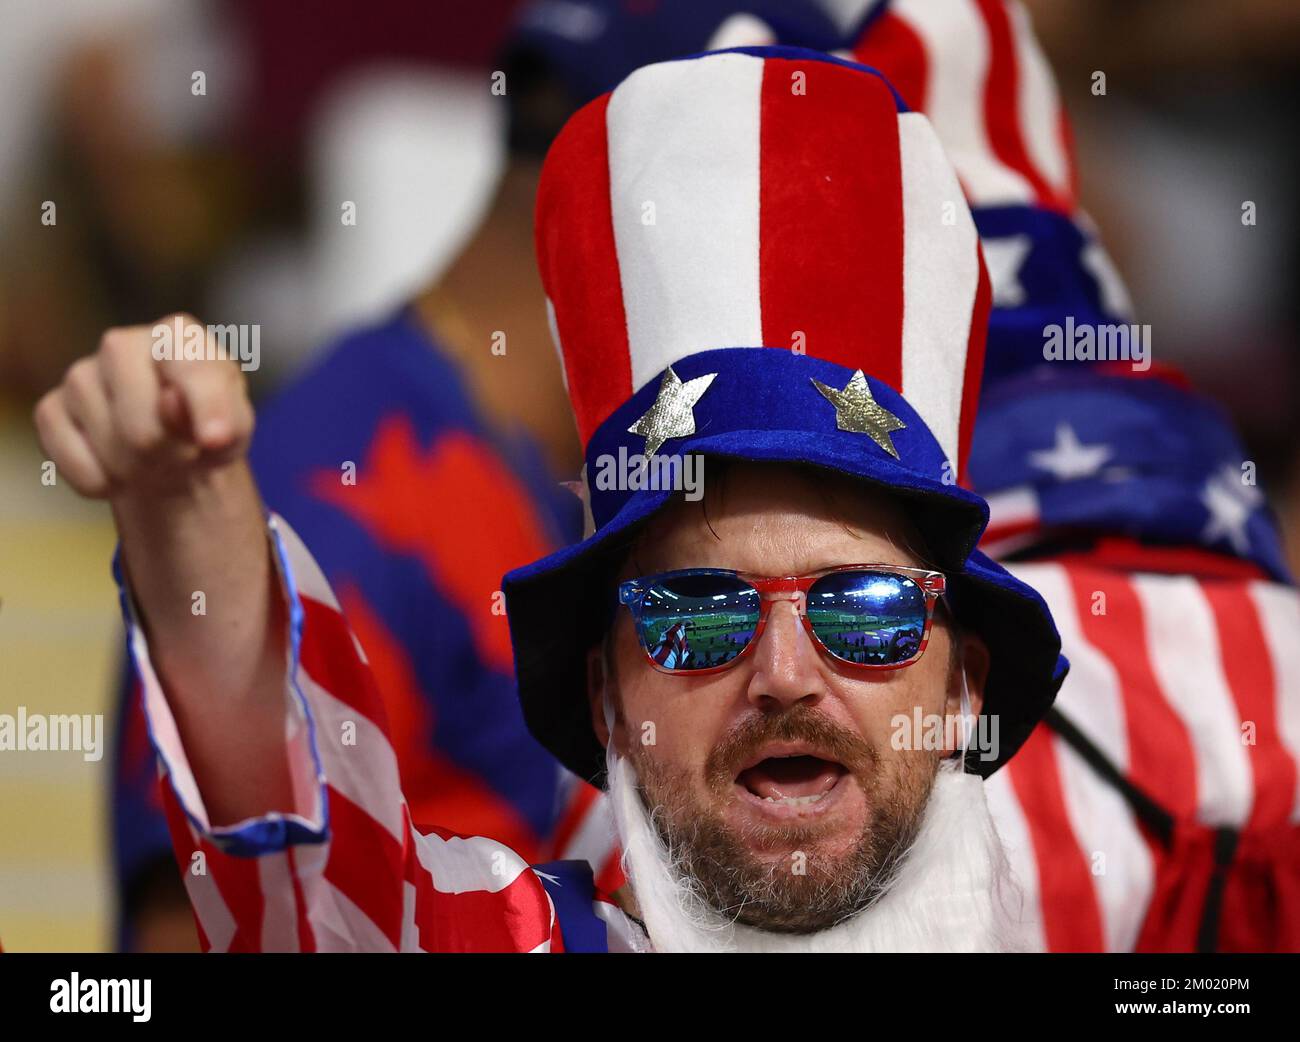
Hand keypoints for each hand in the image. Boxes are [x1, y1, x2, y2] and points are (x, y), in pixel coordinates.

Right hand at [33, 313, 253, 499]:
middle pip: (142, 426)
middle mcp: (121, 344)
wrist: (172, 453)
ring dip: (137, 470)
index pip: (191, 370)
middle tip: (181, 455)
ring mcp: (80, 375)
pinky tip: (118, 466)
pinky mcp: (51, 409)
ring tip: (153, 457)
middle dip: (166, 455)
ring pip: (111, 447)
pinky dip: (103, 481)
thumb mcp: (233, 429)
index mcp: (178, 335)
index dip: (206, 409)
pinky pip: (78, 462)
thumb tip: (171, 403)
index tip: (216, 440)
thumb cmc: (208, 431)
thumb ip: (220, 415)